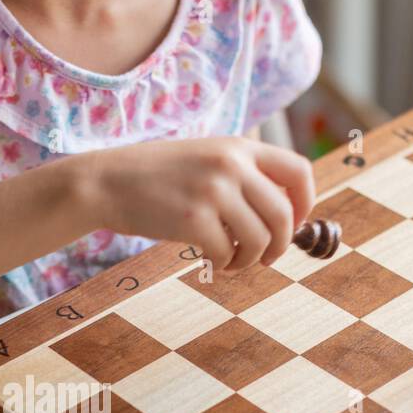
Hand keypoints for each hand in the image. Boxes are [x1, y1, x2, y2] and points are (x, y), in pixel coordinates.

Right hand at [93, 136, 315, 271]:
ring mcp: (212, 191)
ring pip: (260, 239)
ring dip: (251, 259)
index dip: (305, 204)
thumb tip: (283, 215)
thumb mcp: (205, 158)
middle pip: (284, 214)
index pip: (299, 172)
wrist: (106, 182)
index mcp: (239, 147)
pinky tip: (211, 262)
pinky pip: (227, 253)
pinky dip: (224, 265)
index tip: (293, 223)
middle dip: (281, 244)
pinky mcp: (192, 219)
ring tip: (233, 261)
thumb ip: (241, 175)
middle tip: (266, 257)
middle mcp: (231, 165)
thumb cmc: (156, 177)